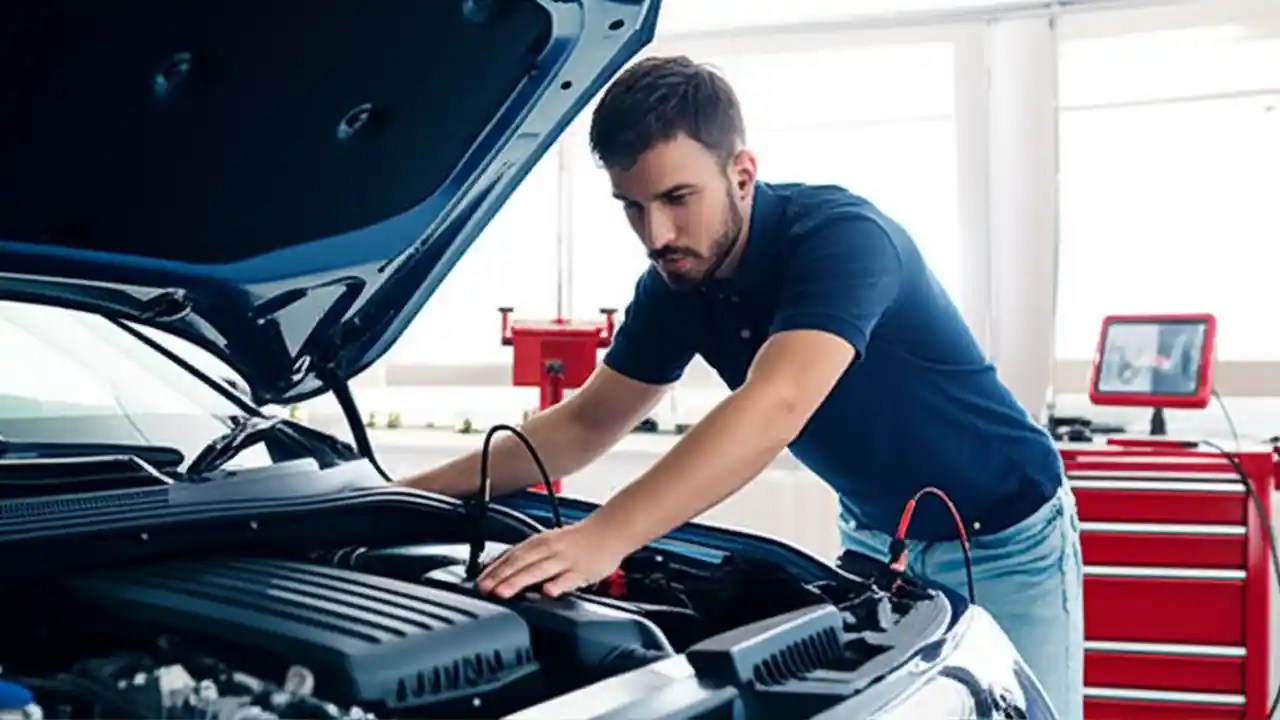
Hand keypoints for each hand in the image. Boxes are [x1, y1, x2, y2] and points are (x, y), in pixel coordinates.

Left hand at [476, 519, 629, 598]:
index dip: (494, 568)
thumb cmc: (580, 541)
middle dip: (500, 576)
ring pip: (539, 570)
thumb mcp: (550, 544)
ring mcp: (566, 560)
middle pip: (521, 562)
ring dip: (519, 581)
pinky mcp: (583, 570)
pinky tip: (548, 592)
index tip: (479, 581)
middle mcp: (550, 549)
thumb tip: (506, 570)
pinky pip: (570, 578)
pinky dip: (558, 584)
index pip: (512, 555)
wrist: (611, 531)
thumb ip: (530, 557)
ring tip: (503, 592)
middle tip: (484, 589)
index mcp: (540, 543)